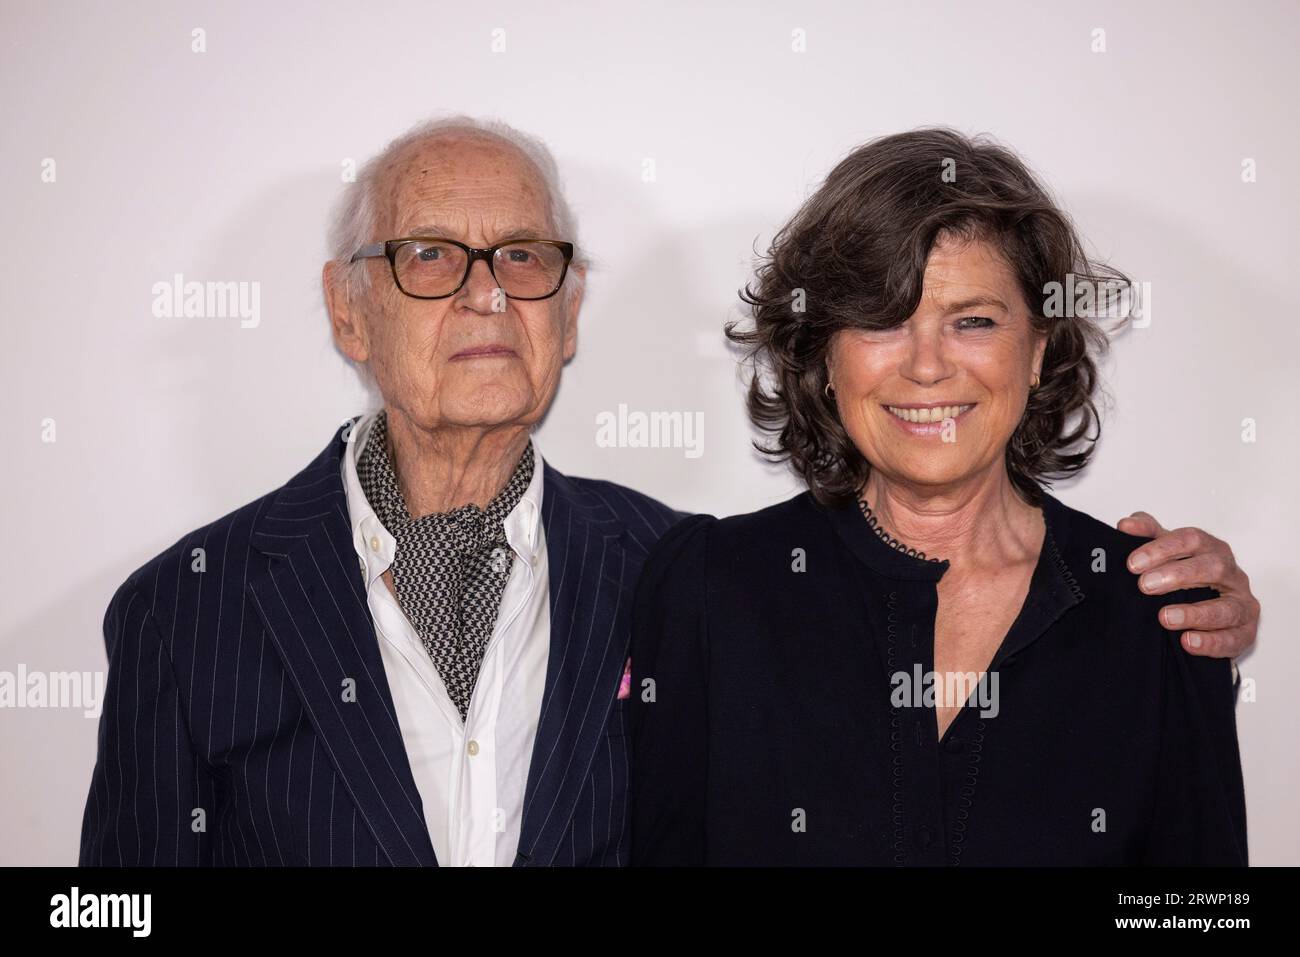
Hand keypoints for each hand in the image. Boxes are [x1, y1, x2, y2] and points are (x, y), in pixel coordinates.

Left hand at [1118, 511, 1258, 658]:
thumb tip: (1126, 525)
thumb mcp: (1165, 552)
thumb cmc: (1187, 577)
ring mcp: (1242, 603)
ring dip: (1195, 613)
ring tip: (1165, 618)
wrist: (1208, 613)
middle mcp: (1231, 573)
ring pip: (1227, 607)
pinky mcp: (1245, 632)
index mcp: (1211, 549)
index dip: (1162, 549)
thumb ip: (1147, 535)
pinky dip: (1210, 642)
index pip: (1191, 540)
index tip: (1133, 563)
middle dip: (1178, 576)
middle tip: (1145, 585)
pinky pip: (1233, 638)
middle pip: (1212, 568)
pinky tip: (1187, 642)